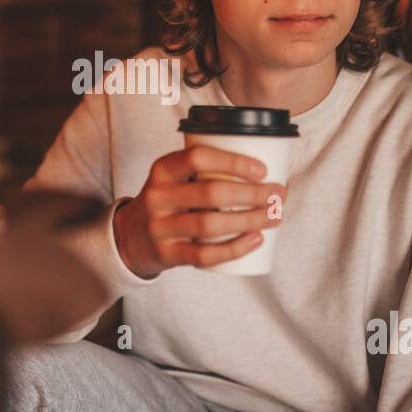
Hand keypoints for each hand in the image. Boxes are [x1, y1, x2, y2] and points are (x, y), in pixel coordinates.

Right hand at [112, 145, 286, 277]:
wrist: (131, 237)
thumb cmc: (170, 202)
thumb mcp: (175, 179)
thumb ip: (207, 171)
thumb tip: (271, 170)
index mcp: (162, 169)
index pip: (197, 157)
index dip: (232, 162)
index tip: (263, 170)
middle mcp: (156, 196)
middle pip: (210, 192)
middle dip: (253, 194)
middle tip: (279, 195)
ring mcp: (159, 227)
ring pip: (209, 224)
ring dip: (250, 221)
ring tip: (275, 217)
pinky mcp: (166, 254)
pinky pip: (203, 254)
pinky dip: (234, 248)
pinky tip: (256, 240)